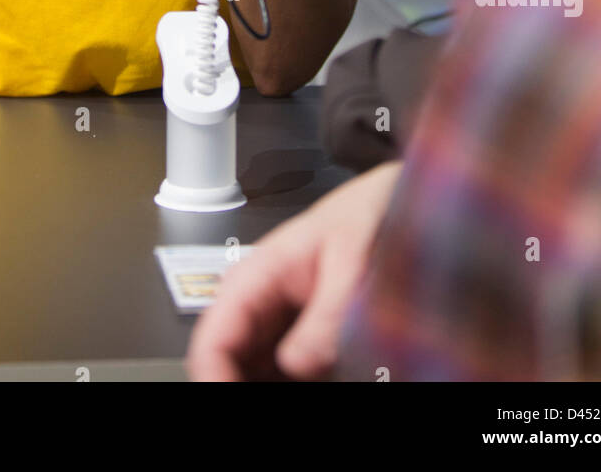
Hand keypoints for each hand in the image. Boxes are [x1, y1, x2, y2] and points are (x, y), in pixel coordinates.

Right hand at [186, 160, 402, 381]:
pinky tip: (319, 380)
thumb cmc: (363, 213)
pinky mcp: (295, 336)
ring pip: (250, 370)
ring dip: (267, 385)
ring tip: (316, 380)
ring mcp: (274, 322)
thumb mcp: (352, 255)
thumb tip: (296, 363)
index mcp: (256, 273)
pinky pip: (279, 372)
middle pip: (228, 359)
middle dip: (241, 383)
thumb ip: (328, 311)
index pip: (212, 337)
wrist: (387, 201)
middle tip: (287, 398)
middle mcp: (257, 300)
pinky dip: (289, 382)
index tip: (235, 398)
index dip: (216, 377)